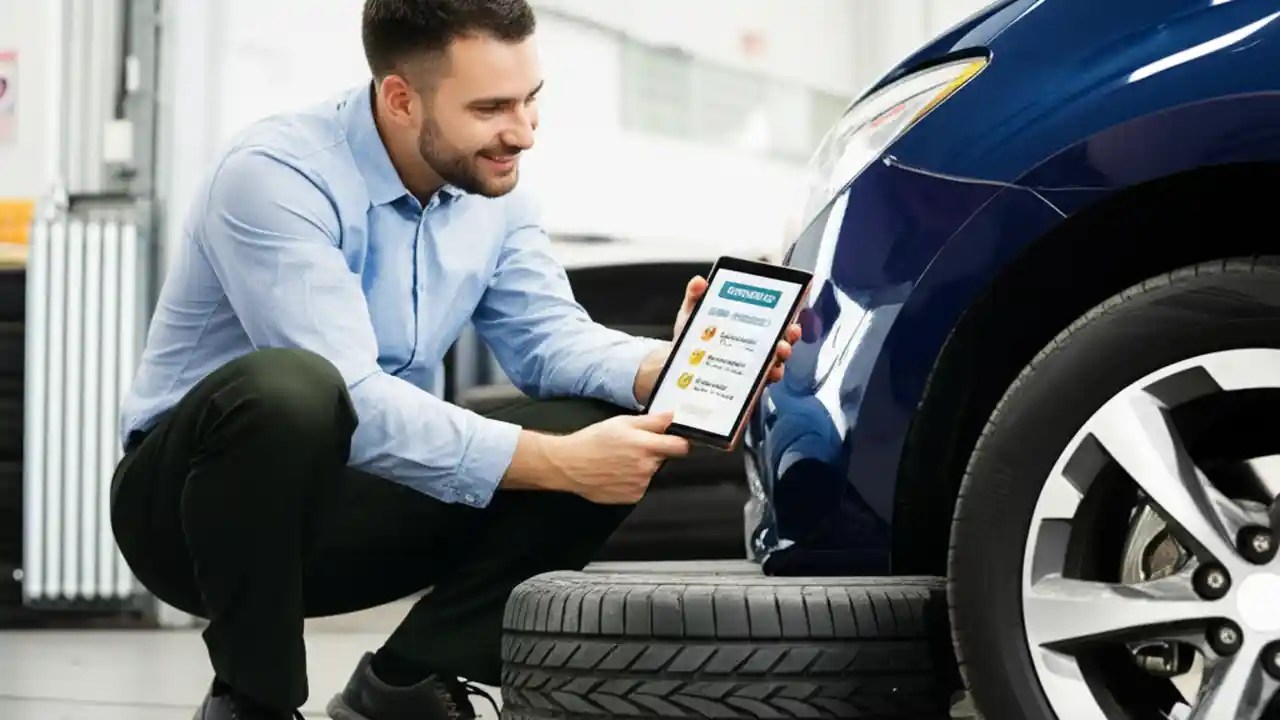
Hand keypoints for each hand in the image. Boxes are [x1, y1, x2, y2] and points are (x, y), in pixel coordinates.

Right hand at [546, 412, 689, 503]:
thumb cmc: (592, 441)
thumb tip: (672, 417)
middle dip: (653, 453)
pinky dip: (633, 481)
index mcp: (646, 445)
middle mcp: (646, 467)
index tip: (673, 441)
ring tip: (621, 461)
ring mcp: (640, 484)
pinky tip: (617, 473)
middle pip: (664, 459)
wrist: (570, 465)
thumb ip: (651, 421)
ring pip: (651, 473)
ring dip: (642, 467)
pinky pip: (641, 486)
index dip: (678, 442)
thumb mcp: (621, 422)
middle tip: (633, 448)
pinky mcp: (633, 497)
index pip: (680, 447)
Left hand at [672, 275, 800, 385]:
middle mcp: (754, 346)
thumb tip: (699, 281)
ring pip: (775, 362)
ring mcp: (751, 367)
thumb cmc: (690, 339)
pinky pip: (761, 383)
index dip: (786, 314)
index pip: (772, 318)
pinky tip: (767, 375)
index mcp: (745, 326)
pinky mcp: (745, 386)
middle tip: (788, 334)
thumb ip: (695, 298)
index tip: (792, 310)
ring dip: (781, 358)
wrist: (675, 369)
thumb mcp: (691, 315)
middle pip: (780, 340)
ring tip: (778, 354)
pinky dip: (767, 378)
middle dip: (789, 337)